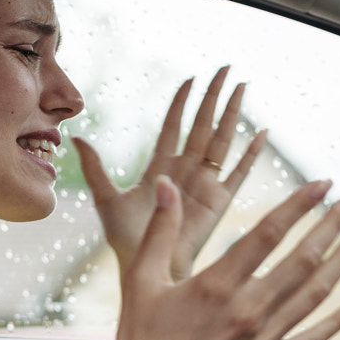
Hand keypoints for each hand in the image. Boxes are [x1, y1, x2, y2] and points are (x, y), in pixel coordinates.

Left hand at [74, 66, 267, 278]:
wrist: (150, 269)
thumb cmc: (129, 242)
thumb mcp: (106, 199)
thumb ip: (96, 168)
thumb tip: (77, 137)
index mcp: (161, 167)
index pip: (173, 126)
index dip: (181, 103)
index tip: (190, 79)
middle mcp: (186, 171)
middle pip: (203, 125)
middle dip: (214, 97)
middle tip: (225, 69)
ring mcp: (205, 184)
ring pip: (222, 139)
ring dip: (232, 113)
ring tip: (242, 87)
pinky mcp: (219, 201)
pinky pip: (238, 172)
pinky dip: (251, 154)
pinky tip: (262, 133)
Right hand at [104, 176, 339, 339]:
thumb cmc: (140, 339)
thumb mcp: (141, 279)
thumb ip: (161, 230)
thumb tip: (165, 182)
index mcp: (216, 284)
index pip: (269, 232)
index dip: (300, 204)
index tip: (323, 183)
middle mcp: (247, 310)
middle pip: (303, 258)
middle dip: (334, 224)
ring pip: (316, 292)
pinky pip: (315, 337)